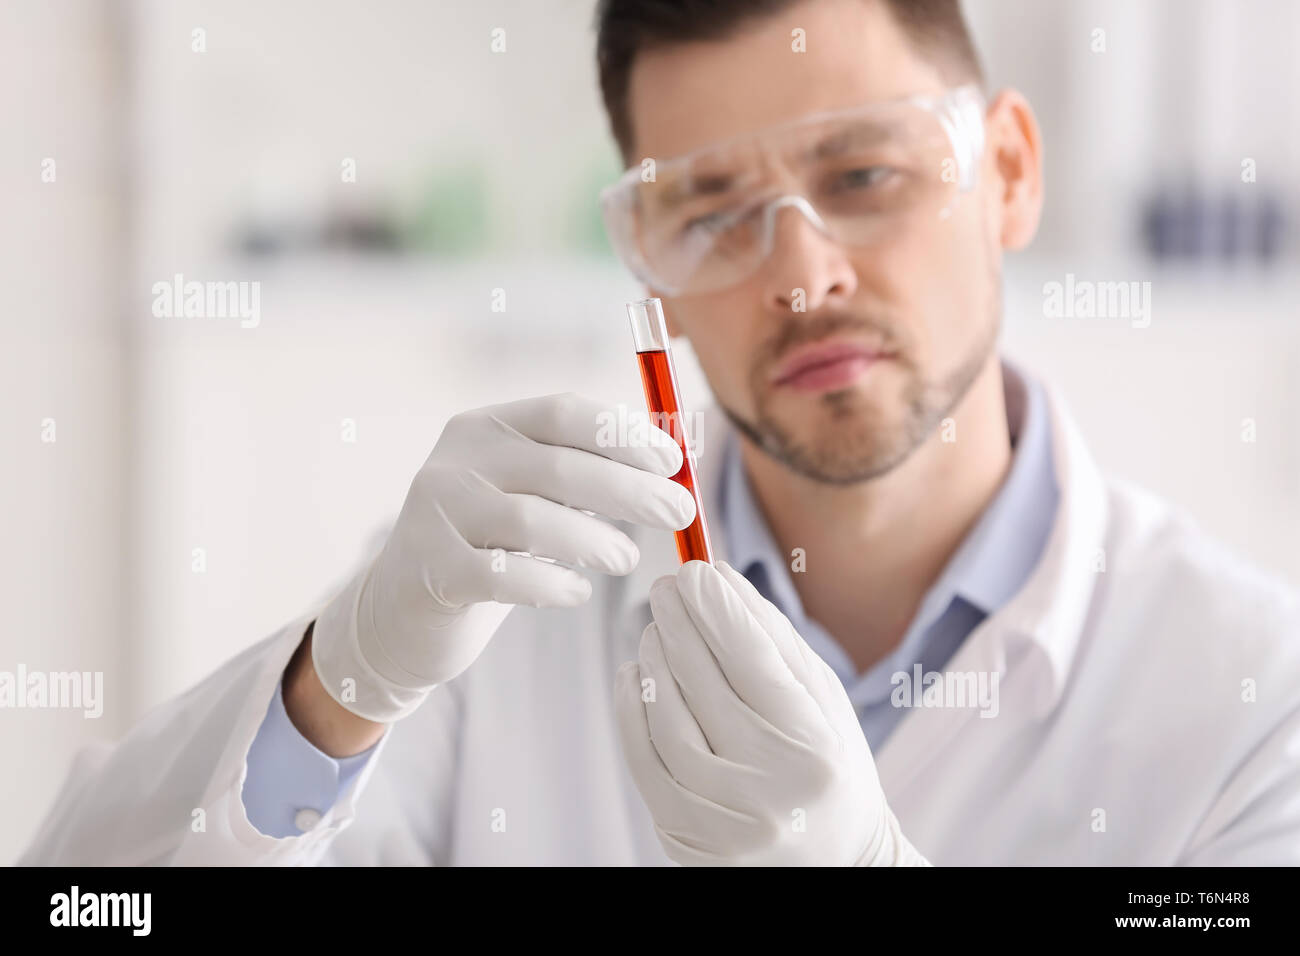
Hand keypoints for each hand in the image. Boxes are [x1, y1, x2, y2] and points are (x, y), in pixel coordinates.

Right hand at [313, 392, 695, 722]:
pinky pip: (503, 574)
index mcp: (488, 426)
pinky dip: (550, 584)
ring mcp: (438, 513)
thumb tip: (675, 462)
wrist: (402, 610)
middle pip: (557, 466)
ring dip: (593, 541)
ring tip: (628, 560)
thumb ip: (586, 471)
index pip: (563, 413)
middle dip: (629, 489)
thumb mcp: (530, 494)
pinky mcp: (431, 569)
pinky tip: (577, 593)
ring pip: (530, 520)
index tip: (673, 463)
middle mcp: (458, 459)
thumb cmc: (489, 546)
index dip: (624, 435)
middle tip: (680, 513)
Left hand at [615, 560, 929, 865]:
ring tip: (653, 633)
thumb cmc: (829, 766)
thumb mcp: (821, 700)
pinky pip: (644, 764)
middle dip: (677, 624)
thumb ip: (771, 638)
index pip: (752, 661)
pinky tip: (635, 678)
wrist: (836, 863)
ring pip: (666, 722)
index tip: (693, 572)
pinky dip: (631, 712)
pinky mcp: (689, 842)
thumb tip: (717, 579)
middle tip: (665, 590)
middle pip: (702, 685)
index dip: (715, 608)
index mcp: (814, 748)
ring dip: (652, 663)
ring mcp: (726, 823)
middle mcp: (770, 791)